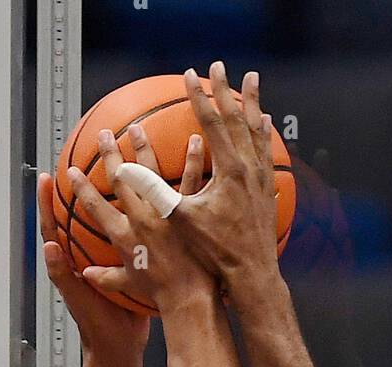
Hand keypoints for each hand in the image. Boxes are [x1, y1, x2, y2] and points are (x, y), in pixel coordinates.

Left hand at [37, 173, 150, 366]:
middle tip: (78, 162)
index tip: (45, 177)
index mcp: (69, 264)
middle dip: (76, 191)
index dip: (47, 203)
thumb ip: (62, 275)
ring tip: (114, 175)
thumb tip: (49, 248)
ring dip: (107, 200)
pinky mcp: (124, 269)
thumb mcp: (80, 299)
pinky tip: (145, 207)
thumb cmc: (96, 328)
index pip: (53, 227)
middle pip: (77, 218)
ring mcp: (104, 263)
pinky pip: (126, 240)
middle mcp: (85, 259)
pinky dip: (132, 223)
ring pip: (104, 224)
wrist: (119, 348)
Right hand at [68, 126, 213, 315]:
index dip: (82, 187)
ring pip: (149, 172)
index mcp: (123, 236)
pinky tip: (193, 139)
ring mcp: (163, 213)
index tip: (72, 171)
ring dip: (142, 147)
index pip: (95, 206)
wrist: (187, 300)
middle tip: (104, 133)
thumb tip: (87, 274)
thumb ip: (106, 277)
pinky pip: (190, 180)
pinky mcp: (188, 213)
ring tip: (137, 128)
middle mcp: (139, 219)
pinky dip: (191, 159)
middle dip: (109, 154)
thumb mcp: (128, 285)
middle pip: (120, 179)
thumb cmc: (160, 295)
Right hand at [114, 63, 281, 306]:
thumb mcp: (181, 220)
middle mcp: (248, 168)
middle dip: (225, 90)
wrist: (253, 273)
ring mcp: (261, 178)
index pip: (211, 123)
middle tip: (219, 66)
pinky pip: (266, 151)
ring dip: (252, 102)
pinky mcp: (268, 189)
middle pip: (236, 118)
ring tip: (252, 79)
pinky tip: (266, 122)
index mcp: (228, 171)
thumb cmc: (216, 251)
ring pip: (256, 129)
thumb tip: (123, 172)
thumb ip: (153, 192)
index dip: (199, 97)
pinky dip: (263, 132)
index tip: (190, 74)